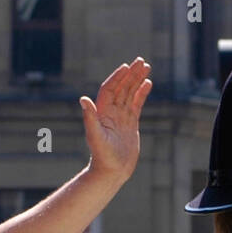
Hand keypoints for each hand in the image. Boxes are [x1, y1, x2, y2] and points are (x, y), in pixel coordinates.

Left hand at [80, 58, 152, 182]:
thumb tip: (83, 99)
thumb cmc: (102, 156)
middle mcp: (111, 112)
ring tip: (146, 67)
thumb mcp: (95, 136)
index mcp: (102, 112)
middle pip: (122, 87)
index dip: (117, 77)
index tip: (126, 67)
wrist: (112, 171)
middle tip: (141, 61)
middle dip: (131, 74)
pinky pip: (137, 104)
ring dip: (137, 80)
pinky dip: (142, 94)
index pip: (110, 89)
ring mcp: (121, 117)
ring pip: (130, 94)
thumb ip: (90, 118)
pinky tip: (148, 84)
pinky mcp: (131, 124)